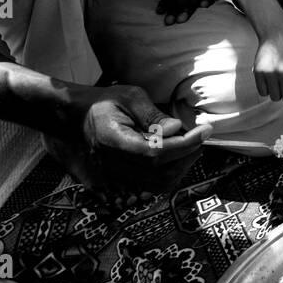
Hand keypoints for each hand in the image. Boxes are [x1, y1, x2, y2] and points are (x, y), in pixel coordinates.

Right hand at [47, 84, 211, 205]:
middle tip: (201, 136)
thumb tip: (176, 128)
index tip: (205, 130)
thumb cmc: (104, 102)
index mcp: (112, 141)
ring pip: (158, 184)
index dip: (185, 144)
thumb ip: (152, 114)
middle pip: (159, 172)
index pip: (155, 152)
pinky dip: (171, 174)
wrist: (78, 117)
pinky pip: (152, 186)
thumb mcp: (129, 96)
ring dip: (182, 167)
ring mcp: (115, 175)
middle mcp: (112, 164)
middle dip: (188, 155)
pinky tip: (179, 157)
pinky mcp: (121, 179)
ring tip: (193, 146)